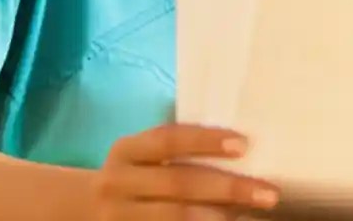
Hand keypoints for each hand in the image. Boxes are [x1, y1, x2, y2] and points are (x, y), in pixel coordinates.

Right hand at [92, 123, 279, 220]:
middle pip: (178, 184)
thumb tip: (244, 148)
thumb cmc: (135, 174)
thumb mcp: (142, 155)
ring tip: (252, 214)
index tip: (243, 144)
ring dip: (218, 217)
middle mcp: (118, 184)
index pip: (167, 140)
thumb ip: (178, 149)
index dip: (205, 140)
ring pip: (175, 218)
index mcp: (126, 151)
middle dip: (227, 188)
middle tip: (268, 193)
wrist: (84, 209)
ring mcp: (118, 217)